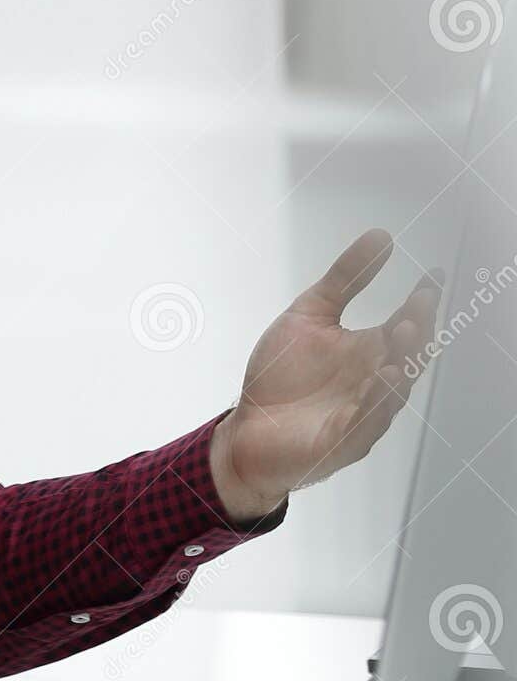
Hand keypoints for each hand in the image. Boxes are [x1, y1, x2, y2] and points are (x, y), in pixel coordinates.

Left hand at [210, 228, 441, 521]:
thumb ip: (345, 279)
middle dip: (413, 339)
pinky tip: (374, 387)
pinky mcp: (339, 442)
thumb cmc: (282, 376)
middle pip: (406, 361)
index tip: (433, 278)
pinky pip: (362, 427)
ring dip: (396, 374)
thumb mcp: (309, 315)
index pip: (407, 326)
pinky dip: (370, 408)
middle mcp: (373, 384)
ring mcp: (359, 416)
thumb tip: (381, 237)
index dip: (422, 304)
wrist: (248, 428)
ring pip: (390, 396)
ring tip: (398, 348)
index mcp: (370, 353)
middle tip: (415, 313)